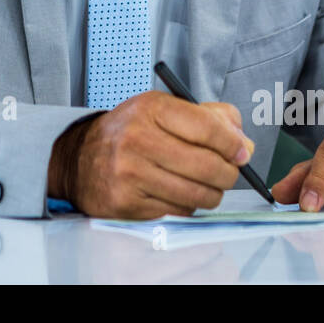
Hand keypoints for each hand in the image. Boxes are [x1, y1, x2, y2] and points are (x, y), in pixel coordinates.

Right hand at [49, 91, 253, 218]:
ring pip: (196, 195)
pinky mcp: (127, 203)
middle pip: (207, 166)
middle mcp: (138, 139)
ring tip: (203, 185)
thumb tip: (244, 145)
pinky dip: (186, 207)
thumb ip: (209, 118)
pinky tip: (175, 194)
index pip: (208, 128)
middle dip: (228, 174)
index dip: (233, 144)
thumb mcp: (163, 110)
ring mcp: (130, 174)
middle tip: (227, 173)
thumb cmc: (130, 132)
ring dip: (210, 194)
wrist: (79, 158)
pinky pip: (178, 212)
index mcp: (151, 109)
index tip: (242, 152)